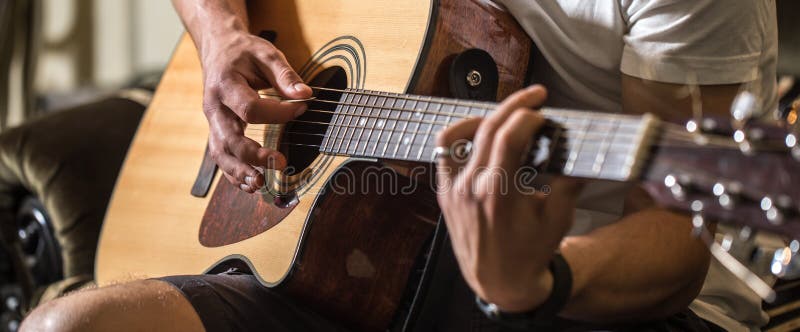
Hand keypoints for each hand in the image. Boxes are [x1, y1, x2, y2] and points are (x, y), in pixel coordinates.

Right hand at [200, 27, 312, 192]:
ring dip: (239, 172)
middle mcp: (214, 107)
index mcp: (225, 85)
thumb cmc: (243, 52)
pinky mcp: (217, 131)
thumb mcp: (266, 53)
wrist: (218, 50)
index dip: (277, 113)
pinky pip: (221, 156)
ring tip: (260, 184)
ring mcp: (213, 122)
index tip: (301, 110)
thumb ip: (285, 75)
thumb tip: (305, 95)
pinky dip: (233, 174)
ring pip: (220, 153)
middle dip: (253, 155)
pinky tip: (251, 185)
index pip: (250, 108)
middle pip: (229, 138)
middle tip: (280, 163)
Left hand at [435, 86, 582, 311]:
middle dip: (515, 105)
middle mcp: (471, 189)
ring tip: (507, 113)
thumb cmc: (529, 253)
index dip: (528, 116)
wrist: (499, 282)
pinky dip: (460, 135)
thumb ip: (569, 183)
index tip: (544, 113)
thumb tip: (579, 151)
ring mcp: (453, 190)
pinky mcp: (445, 192)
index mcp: (499, 196)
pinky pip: (444, 153)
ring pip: (459, 135)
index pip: (509, 138)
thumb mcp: (558, 220)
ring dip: (484, 116)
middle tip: (536, 95)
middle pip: (488, 129)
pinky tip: (479, 132)